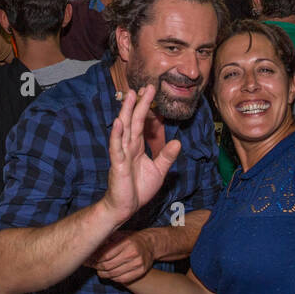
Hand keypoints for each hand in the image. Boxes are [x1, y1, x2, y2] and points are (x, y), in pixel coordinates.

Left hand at [88, 231, 156, 283]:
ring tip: (99, 271)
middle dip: (97, 267)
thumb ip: (107, 239)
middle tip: (92, 265)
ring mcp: (138, 263)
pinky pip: (122, 279)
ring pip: (114, 274)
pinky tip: (109, 274)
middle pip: (109, 265)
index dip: (95, 259)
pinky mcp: (141, 271)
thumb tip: (90, 246)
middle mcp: (133, 253)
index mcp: (127, 242)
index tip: (90, 258)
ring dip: (103, 274)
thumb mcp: (120, 234)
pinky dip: (113, 278)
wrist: (150, 244)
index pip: (106, 255)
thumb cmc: (131, 238)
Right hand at [101, 85, 180, 224]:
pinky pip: (116, 147)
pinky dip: (117, 134)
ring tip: (130, 96)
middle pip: (134, 121)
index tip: (151, 91)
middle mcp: (128, 146)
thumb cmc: (138, 189)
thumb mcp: (158, 171)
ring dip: (126, 112)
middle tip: (145, 86)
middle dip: (139, 103)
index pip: (142, 123)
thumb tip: (177, 142)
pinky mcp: (117, 164)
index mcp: (136, 147)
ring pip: (124, 129)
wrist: (125, 207)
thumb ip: (166, 156)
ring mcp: (121, 154)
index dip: (146, 107)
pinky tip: (118, 122)